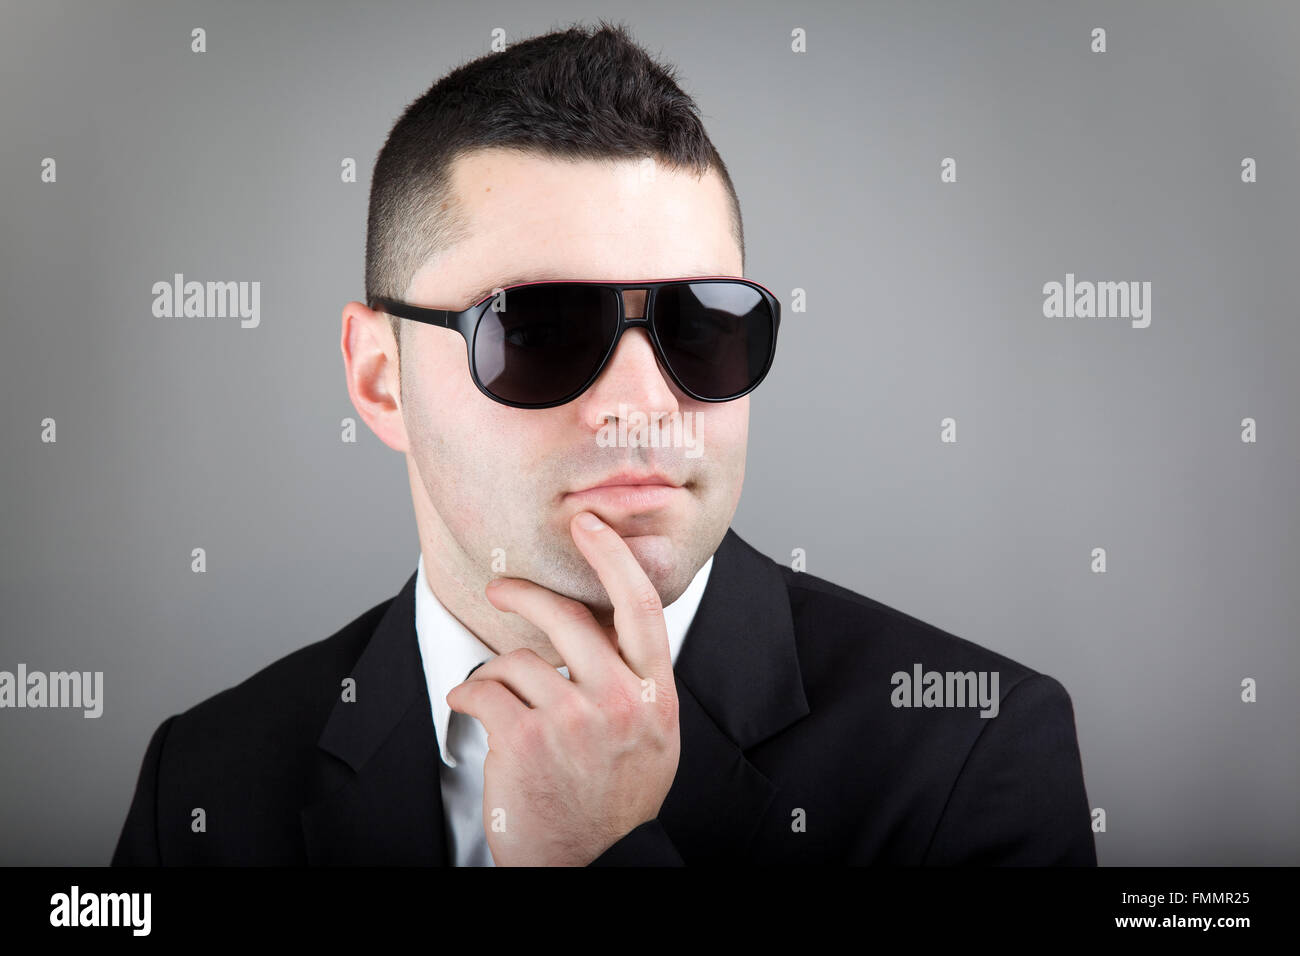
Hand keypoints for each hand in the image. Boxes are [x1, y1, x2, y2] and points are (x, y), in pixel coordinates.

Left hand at [444, 510, 680, 865]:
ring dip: (495, 675)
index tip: (588, 523)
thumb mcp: (650, 738)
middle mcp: (621, 700)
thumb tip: (604, 623)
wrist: (592, 865)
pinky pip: (482, 690)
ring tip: (492, 700)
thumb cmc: (615, 800)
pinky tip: (467, 709)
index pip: (642, 606)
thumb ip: (634, 683)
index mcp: (655, 695)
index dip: (613, 556)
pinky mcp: (526, 738)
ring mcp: (574, 719)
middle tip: (499, 587)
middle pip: (568, 615)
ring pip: (516, 659)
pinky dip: (467, 696)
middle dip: (524, 594)